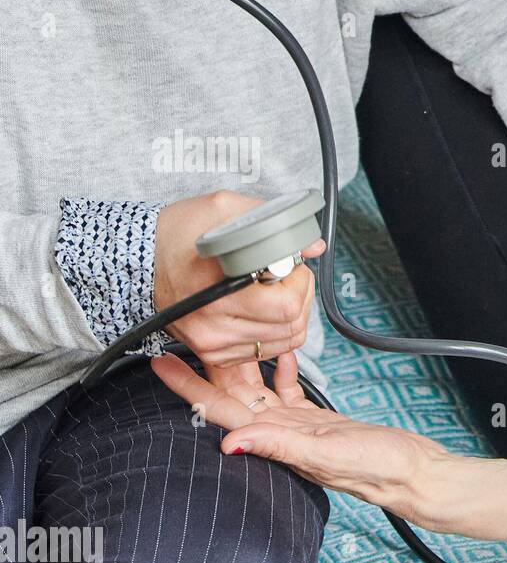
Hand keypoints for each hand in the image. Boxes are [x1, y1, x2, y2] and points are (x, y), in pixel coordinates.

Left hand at [151, 351, 466, 530]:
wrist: (411, 473)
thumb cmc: (376, 469)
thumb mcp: (325, 453)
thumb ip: (279, 446)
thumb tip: (228, 442)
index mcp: (276, 441)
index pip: (220, 410)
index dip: (189, 387)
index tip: (161, 362)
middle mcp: (280, 434)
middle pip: (229, 397)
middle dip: (202, 369)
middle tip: (179, 338)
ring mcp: (298, 427)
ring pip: (256, 391)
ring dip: (237, 365)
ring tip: (219, 339)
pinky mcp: (319, 421)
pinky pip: (290, 393)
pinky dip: (281, 371)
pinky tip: (280, 354)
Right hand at [155, 190, 325, 368]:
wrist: (138, 261)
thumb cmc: (175, 234)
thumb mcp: (223, 208)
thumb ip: (271, 222)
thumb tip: (312, 246)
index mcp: (217, 295)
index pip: (286, 306)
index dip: (300, 282)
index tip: (290, 264)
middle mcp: (214, 329)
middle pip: (291, 327)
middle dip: (301, 296)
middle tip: (288, 275)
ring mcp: (213, 346)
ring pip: (285, 342)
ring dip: (292, 314)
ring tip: (276, 290)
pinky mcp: (214, 354)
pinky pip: (265, 350)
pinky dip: (276, 331)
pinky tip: (263, 308)